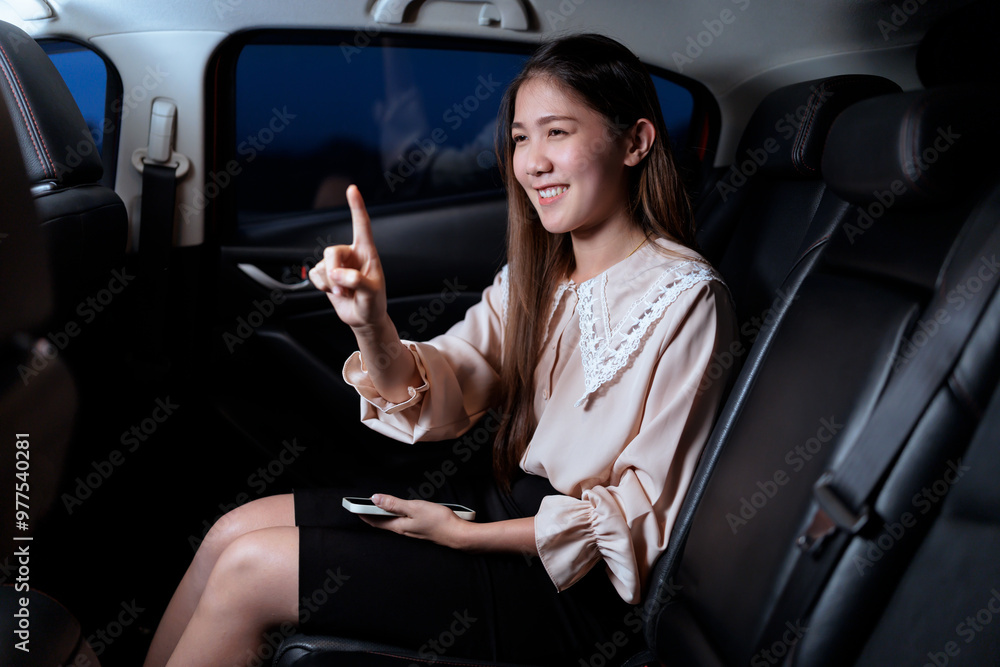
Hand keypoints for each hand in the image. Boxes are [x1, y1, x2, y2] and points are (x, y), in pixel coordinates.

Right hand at [308, 185, 386, 330]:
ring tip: (344, 293)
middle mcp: (351, 254)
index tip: (352, 189)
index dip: (357, 206)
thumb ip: (357, 281)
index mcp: (367, 252)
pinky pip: (314, 274)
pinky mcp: (326, 274)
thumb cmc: (373, 303)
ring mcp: (337, 264)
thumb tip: (337, 274)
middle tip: (342, 290)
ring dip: (330, 284)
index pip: (361, 225)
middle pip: (331, 252)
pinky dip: (322, 286)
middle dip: (333, 272)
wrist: (363, 318)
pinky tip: (334, 292)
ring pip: (322, 266)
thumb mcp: (372, 293)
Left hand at [359, 494, 467, 549]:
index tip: (355, 508)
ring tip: (378, 507)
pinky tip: (401, 511)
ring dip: (384, 515)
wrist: (457, 534)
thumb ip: (394, 504)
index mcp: (399, 526)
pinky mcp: (421, 528)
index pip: (376, 521)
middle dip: (373, 515)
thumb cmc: (438, 521)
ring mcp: (413, 530)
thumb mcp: (414, 508)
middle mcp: (404, 530)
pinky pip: (403, 521)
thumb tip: (375, 499)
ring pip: (393, 522)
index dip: (364, 515)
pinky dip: (397, 515)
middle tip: (364, 507)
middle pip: (383, 523)